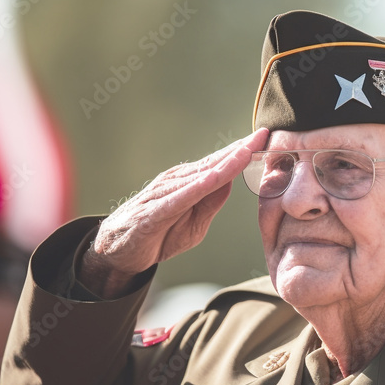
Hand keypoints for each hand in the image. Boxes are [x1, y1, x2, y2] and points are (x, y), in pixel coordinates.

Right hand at [79, 128, 268, 296]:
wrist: (117, 252)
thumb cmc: (158, 234)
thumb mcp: (195, 222)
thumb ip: (211, 202)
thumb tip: (231, 182)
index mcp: (189, 182)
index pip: (221, 164)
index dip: (243, 151)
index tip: (267, 137)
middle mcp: (177, 181)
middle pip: (214, 163)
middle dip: (240, 148)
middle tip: (265, 133)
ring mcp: (164, 193)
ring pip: (201, 175)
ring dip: (225, 162)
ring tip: (247, 149)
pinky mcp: (154, 211)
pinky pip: (181, 197)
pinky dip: (200, 186)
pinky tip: (216, 178)